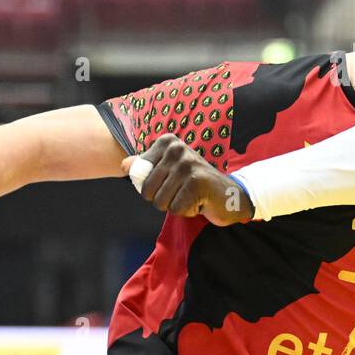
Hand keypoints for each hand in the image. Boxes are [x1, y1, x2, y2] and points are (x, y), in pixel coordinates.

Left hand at [121, 136, 253, 225]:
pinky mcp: (197, 182)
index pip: (139, 176)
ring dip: (176, 206)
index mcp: (167, 142)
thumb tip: (123, 165)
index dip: (153, 188)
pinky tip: (200, 202)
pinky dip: (187, 212)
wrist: (230, 195)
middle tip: (182, 192)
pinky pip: (176, 208)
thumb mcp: (169, 171)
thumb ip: (145, 167)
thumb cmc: (195, 184)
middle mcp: (177, 148)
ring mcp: (187, 164)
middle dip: (163, 200)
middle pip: (148, 191)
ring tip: (191, 196)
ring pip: (161, 202)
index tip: (172, 182)